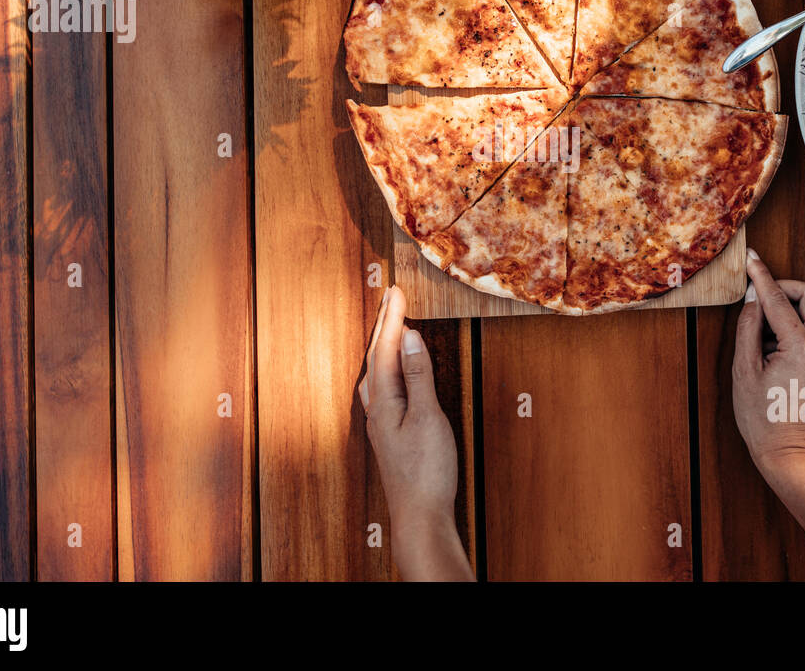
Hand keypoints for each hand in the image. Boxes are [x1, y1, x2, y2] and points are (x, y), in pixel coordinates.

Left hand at [359, 285, 472, 580]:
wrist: (420, 516)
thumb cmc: (426, 471)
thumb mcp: (428, 417)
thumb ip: (418, 376)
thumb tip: (409, 338)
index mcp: (383, 401)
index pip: (386, 349)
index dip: (393, 318)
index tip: (397, 290)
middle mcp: (376, 408)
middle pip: (377, 357)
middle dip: (385, 325)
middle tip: (392, 296)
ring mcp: (381, 422)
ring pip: (377, 372)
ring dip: (384, 345)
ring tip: (391, 324)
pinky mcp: (390, 433)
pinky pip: (384, 387)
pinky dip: (389, 367)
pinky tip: (393, 371)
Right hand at [732, 249, 804, 478]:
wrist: (792, 457)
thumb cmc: (764, 421)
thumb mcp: (744, 371)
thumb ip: (749, 328)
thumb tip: (752, 299)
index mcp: (803, 348)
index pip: (779, 299)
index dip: (761, 277)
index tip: (751, 260)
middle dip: (786, 287)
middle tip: (762, 296)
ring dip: (793, 309)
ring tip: (766, 332)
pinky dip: (801, 326)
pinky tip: (778, 347)